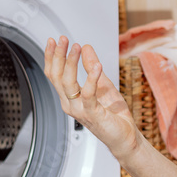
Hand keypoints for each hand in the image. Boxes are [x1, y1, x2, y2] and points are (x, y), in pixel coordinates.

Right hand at [44, 36, 137, 158]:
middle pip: (57, 76)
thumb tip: (86, 48)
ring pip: (68, 83)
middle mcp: (71, 104)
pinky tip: (97, 66)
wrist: (125, 137)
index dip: (51, 57)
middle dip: (59, 55)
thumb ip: (92, 67)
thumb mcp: (103, 84)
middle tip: (63, 39)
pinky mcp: (92, 114)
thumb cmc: (114, 116)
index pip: (54, 75)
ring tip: (77, 47)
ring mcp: (80, 110)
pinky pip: (88, 94)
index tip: (54, 41)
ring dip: (71, 62)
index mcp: (70, 97)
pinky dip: (91, 78)